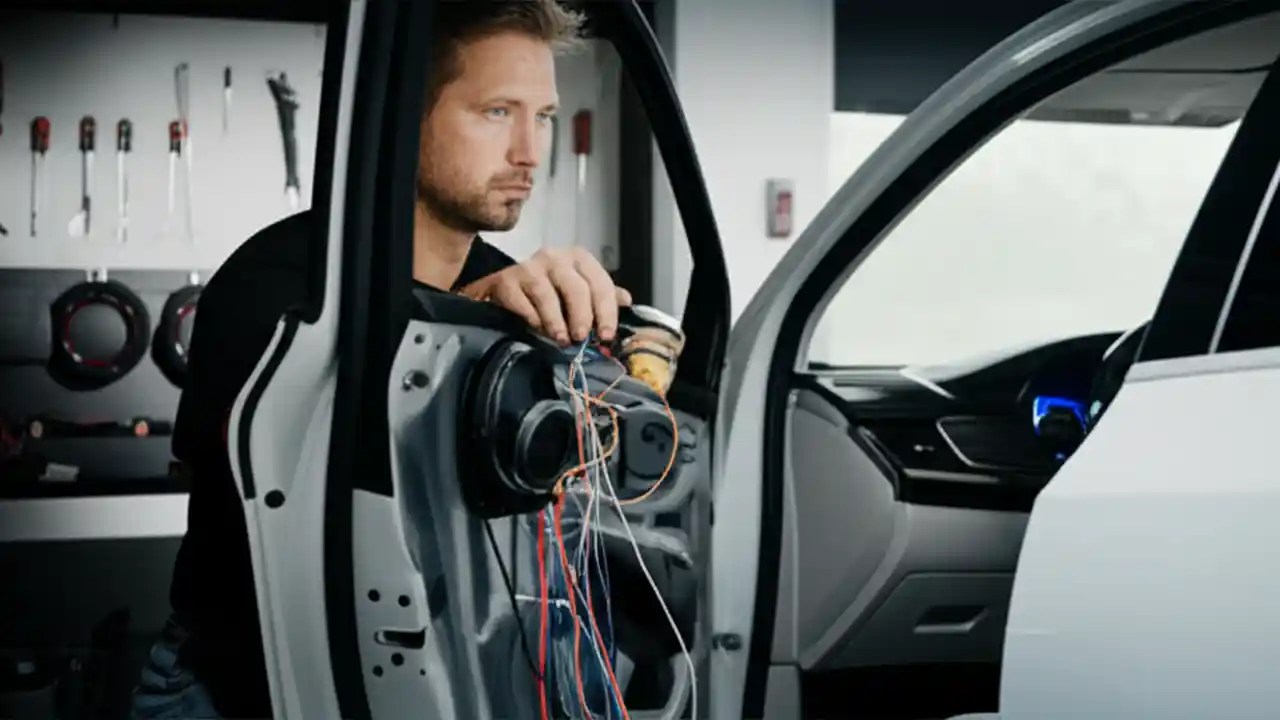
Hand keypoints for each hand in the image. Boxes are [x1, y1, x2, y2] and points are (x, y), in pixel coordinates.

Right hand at [458, 247, 632, 344]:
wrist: (503, 291)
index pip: (600, 283)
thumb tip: (626, 300)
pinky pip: (523, 303)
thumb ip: (601, 295)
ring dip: (556, 322)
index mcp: (578, 258)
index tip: (606, 336)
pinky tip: (537, 330)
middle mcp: (554, 256)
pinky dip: (532, 319)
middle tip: (581, 339)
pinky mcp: (506, 280)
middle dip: (582, 316)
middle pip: (576, 288)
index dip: (606, 312)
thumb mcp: (578, 290)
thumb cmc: (549, 292)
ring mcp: (528, 266)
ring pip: (547, 295)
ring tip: (561, 340)